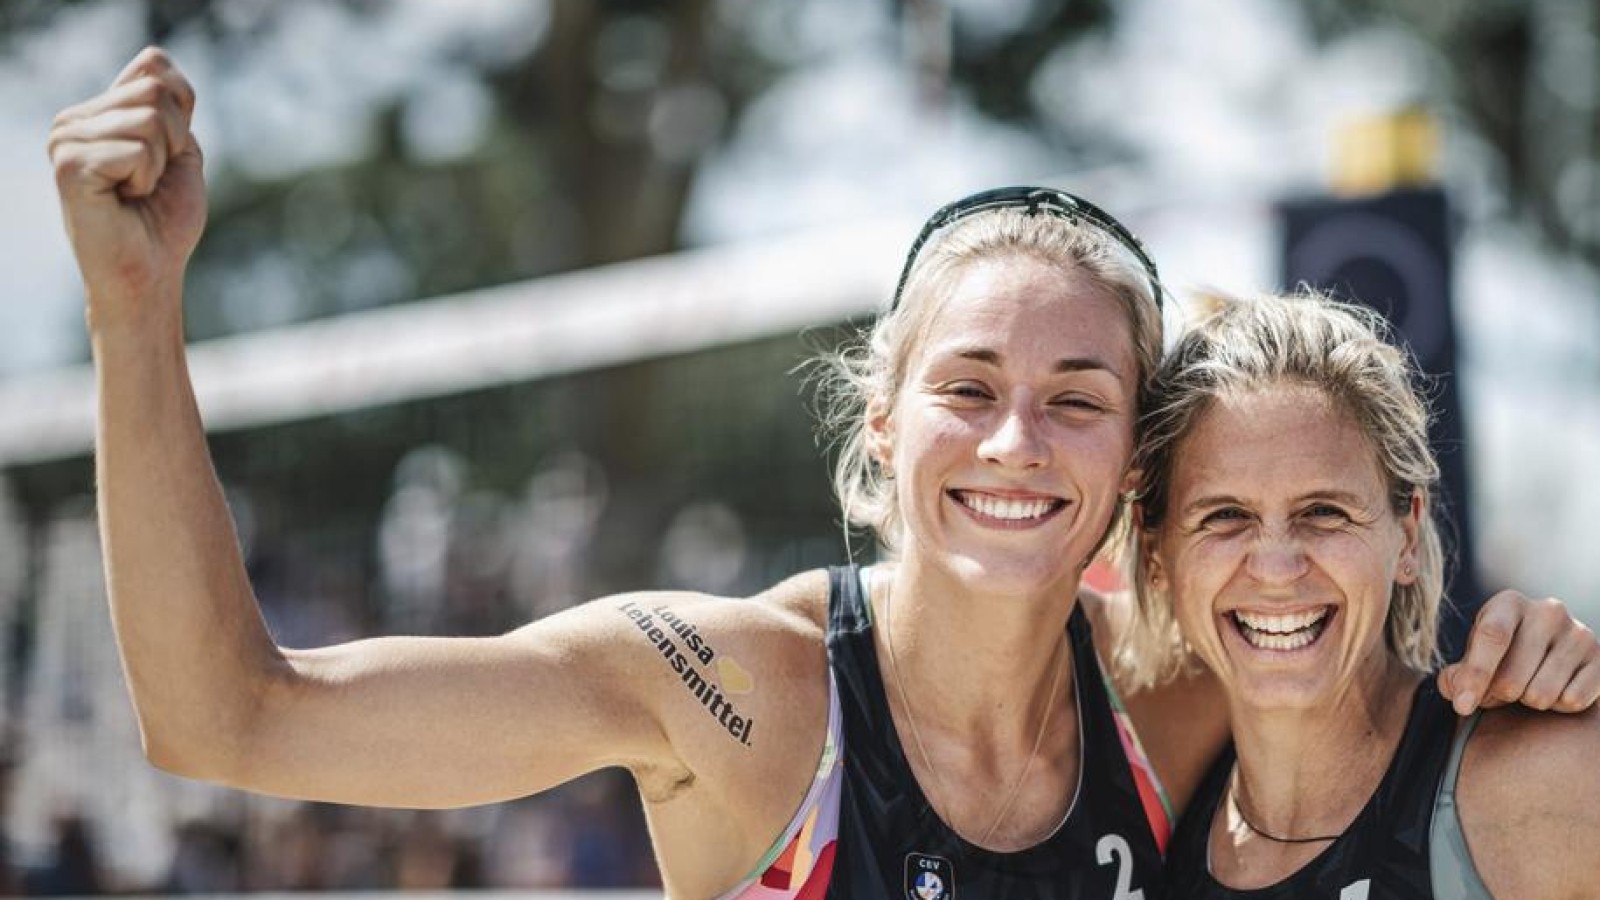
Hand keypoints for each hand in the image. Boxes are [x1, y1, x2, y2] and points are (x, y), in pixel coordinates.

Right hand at [48, 47, 205, 330]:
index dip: (182, 111)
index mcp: (97, 113)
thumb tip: (157, 68)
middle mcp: (73, 120)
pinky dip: (148, 179)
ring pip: (150, 119)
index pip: (154, 66)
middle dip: (176, 141)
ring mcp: (65, 139)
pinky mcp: (69, 164)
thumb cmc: (164, 221)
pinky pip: (139, 150)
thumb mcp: (181, 152)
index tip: (169, 154)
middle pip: (156, 92)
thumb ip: (171, 107)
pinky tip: (125, 200)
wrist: (150, 273)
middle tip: (152, 181)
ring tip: (136, 192)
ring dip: (162, 163)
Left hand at [1438, 591, 1599, 714]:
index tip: (1462, 707)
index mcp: (1509, 603)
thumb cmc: (1502, 654)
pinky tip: (1554, 689)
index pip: (1491, 637)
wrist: (1550, 651)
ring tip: (1526, 686)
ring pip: (1541, 695)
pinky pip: (1572, 701)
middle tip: (1499, 691)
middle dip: (1499, 695)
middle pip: (1512, 677)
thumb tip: (1457, 691)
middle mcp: (1548, 611)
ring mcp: (1579, 634)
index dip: (1474, 676)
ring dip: (1528, 702)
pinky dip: (1558, 706)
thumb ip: (1456, 676)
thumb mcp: (1474, 656)